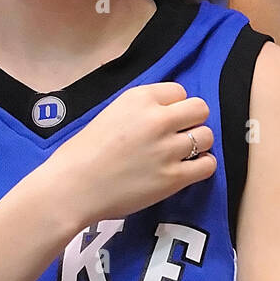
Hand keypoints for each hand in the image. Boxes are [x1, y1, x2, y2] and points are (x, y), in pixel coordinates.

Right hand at [36, 81, 216, 229]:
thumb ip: (142, 109)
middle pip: (200, 109)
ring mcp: (168, 149)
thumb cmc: (83, 153)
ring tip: (182, 154)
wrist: (71, 188)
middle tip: (179, 135)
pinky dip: (203, 166)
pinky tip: (189, 169)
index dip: (173, 106)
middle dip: (193, 120)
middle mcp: (158, 119)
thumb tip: (168, 111)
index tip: (164, 120)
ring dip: (199, 144)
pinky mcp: (174, 177)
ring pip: (207, 136)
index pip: (179, 91)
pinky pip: (208, 164)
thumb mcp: (112, 113)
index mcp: (140, 98)